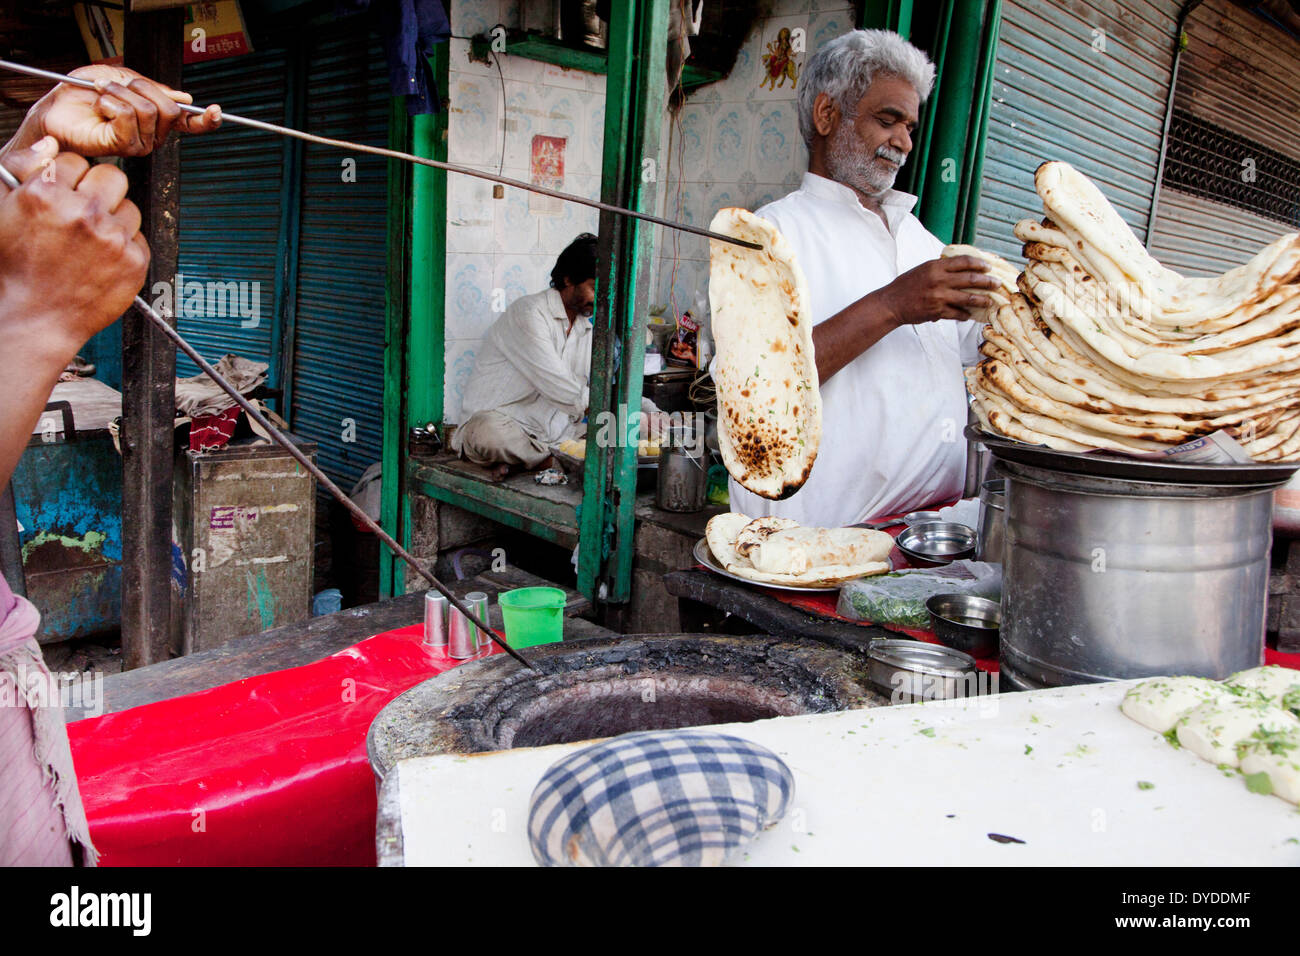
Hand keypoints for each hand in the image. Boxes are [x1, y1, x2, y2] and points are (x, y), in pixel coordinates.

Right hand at [0, 138, 149, 359]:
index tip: (64, 195)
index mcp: (46, 194)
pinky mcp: (134, 260)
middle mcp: (83, 212)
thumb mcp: (0, 210)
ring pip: (130, 207)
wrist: (35, 318)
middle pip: (112, 176)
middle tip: (84, 213)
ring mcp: (112, 237)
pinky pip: (139, 237)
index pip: (75, 161)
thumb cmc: (14, 268)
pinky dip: (124, 247)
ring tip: (91, 241)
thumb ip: (20, 169)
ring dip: (114, 219)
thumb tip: (50, 145)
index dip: (69, 178)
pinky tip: (102, 260)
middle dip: (99, 190)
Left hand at [12, 65, 220, 157]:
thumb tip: (183, 98)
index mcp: (156, 120)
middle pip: (169, 108)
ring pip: (147, 110)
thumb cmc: (84, 94)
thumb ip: (151, 87)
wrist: (57, 107)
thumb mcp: (121, 78)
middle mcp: (152, 136)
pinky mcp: (122, 147)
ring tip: (101, 96)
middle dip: (141, 86)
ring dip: (119, 92)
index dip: (206, 119)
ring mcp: (139, 144)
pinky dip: (110, 103)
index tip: (217, 111)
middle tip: (117, 86)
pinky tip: (99, 108)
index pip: (189, 124)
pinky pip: (128, 117)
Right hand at [874, 255, 998, 326]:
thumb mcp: (923, 269)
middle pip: (971, 279)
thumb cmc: (906, 285)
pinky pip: (957, 313)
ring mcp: (939, 296)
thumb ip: (941, 268)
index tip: (988, 266)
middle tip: (997, 284)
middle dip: (987, 282)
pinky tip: (969, 315)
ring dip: (982, 300)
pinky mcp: (937, 311)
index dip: (979, 263)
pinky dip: (965, 314)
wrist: (891, 304)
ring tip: (990, 301)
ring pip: (968, 298)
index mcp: (936, 266)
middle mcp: (939, 280)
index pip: (964, 261)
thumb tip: (961, 267)